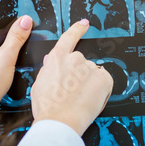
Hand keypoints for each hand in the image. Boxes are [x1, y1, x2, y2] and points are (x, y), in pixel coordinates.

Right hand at [30, 19, 112, 135]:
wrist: (59, 121)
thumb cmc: (47, 107)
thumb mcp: (40, 84)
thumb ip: (48, 70)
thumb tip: (52, 62)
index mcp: (57, 58)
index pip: (69, 37)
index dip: (78, 29)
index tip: (84, 24)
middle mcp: (75, 58)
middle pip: (81, 63)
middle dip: (80, 76)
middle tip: (73, 94)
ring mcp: (90, 67)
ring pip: (92, 75)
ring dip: (89, 85)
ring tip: (79, 101)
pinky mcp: (104, 78)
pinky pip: (104, 83)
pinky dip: (100, 91)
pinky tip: (89, 101)